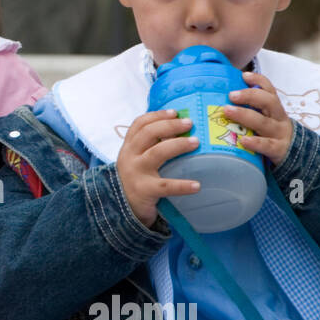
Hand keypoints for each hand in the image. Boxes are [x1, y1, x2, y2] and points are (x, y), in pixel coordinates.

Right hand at [115, 108, 201, 227]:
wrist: (122, 208)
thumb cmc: (136, 179)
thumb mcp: (136, 159)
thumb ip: (149, 146)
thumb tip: (179, 130)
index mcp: (129, 147)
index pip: (139, 124)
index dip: (157, 115)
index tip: (175, 112)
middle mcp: (130, 156)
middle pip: (148, 133)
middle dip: (169, 125)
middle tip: (189, 123)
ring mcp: (136, 173)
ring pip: (157, 153)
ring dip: (177, 145)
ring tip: (195, 142)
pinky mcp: (144, 190)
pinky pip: (165, 186)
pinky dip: (182, 185)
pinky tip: (196, 185)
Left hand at [224, 71, 294, 165]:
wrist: (296, 156)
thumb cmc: (271, 134)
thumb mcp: (265, 119)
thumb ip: (250, 109)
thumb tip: (223, 98)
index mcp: (274, 108)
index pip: (269, 90)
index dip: (259, 81)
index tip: (244, 75)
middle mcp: (278, 118)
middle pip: (268, 102)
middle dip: (249, 95)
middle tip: (231, 95)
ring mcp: (279, 134)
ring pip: (263, 122)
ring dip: (244, 115)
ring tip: (227, 110)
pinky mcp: (278, 150)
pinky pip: (266, 145)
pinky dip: (255, 142)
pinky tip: (243, 140)